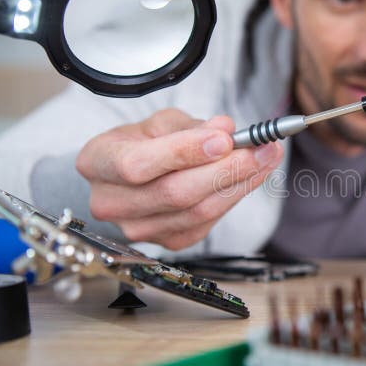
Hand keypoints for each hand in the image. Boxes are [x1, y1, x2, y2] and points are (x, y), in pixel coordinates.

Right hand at [76, 108, 282, 249]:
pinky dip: (235, 197)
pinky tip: (252, 176)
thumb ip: (190, 126)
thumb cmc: (142, 144)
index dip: (183, 152)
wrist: (129, 177)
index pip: (138, 164)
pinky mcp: (168, 242)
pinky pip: (208, 223)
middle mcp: (111, 202)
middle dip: (226, 169)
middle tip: (261, 148)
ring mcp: (138, 229)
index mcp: (97, 163)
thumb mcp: (159, 123)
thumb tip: (225, 129)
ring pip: (197, 211)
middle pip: (174, 193)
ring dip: (240, 183)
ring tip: (267, 157)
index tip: (224, 139)